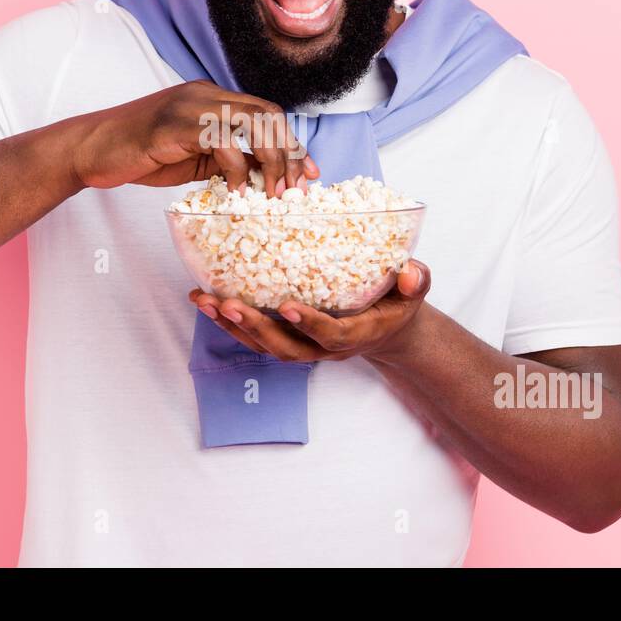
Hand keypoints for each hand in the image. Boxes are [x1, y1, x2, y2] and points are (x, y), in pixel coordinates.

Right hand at [70, 81, 317, 194]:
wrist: (90, 149)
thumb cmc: (139, 154)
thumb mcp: (194, 157)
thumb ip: (228, 159)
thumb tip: (265, 176)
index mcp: (212, 97)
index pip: (268, 113)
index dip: (293, 144)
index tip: (308, 175)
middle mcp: (206, 93)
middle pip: (269, 114)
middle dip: (289, 154)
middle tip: (292, 191)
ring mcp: (191, 105)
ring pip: (253, 122)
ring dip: (271, 161)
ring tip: (271, 195)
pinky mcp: (175, 124)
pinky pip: (222, 140)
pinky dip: (237, 168)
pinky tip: (236, 192)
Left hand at [188, 259, 431, 362]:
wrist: (388, 329)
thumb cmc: (399, 303)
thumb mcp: (415, 291)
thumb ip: (417, 281)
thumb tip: (411, 272)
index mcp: (357, 335)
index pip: (331, 336)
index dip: (310, 324)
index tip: (288, 305)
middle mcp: (325, 348)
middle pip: (287, 348)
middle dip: (256, 328)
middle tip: (227, 305)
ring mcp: (305, 347)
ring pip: (264, 346)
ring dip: (232, 326)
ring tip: (203, 301)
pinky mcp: (289, 339)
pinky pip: (255, 337)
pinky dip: (228, 322)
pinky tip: (205, 301)